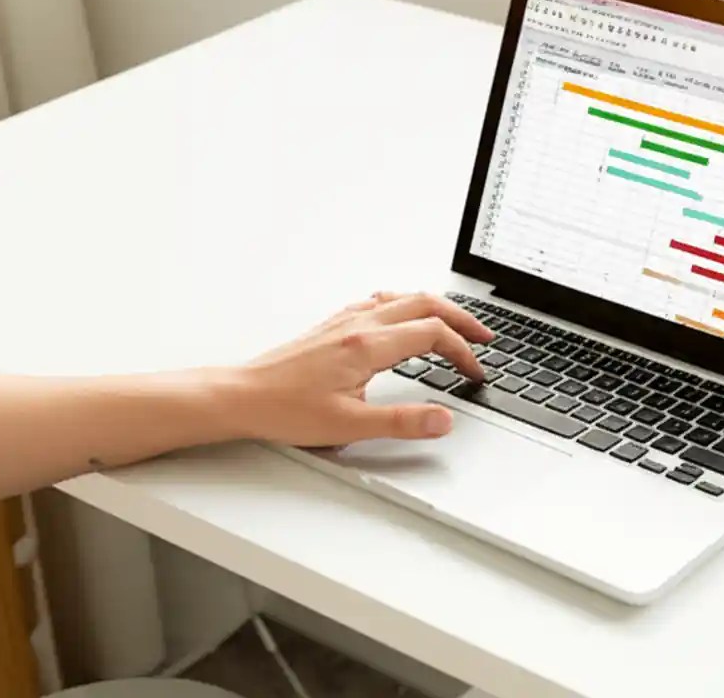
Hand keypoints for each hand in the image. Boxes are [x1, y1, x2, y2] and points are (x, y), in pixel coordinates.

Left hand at [227, 291, 492, 445]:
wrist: (240, 396)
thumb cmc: (284, 410)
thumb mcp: (350, 425)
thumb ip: (402, 422)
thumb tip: (443, 420)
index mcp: (368, 345)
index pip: (433, 335)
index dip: (462, 352)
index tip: (474, 372)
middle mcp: (358, 325)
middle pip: (424, 303)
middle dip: (461, 318)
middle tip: (483, 337)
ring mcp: (344, 322)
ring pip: (402, 298)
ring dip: (435, 308)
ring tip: (453, 324)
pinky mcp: (332, 326)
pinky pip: (378, 302)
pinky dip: (404, 306)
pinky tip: (401, 317)